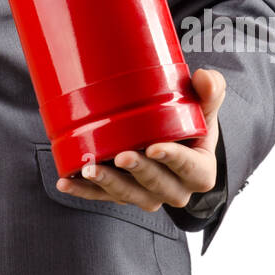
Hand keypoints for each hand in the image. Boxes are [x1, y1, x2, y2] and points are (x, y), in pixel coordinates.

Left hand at [55, 68, 226, 211]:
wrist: (172, 138)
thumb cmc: (189, 121)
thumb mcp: (204, 107)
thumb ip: (210, 90)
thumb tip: (204, 78)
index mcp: (199, 172)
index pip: (191, 170)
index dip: (173, 161)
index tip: (154, 147)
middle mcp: (174, 189)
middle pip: (156, 187)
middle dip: (137, 172)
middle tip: (120, 156)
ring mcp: (146, 195)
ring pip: (127, 195)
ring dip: (107, 184)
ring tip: (88, 168)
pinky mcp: (122, 193)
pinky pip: (101, 197)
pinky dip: (83, 191)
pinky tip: (65, 181)